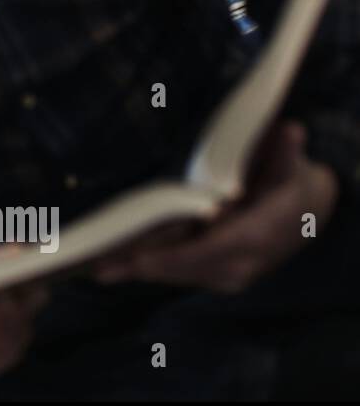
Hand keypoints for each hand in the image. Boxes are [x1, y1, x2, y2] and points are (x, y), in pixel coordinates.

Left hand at [94, 121, 338, 293]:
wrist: (306, 213)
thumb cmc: (290, 182)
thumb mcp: (291, 164)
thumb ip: (286, 151)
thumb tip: (290, 131)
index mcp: (257, 236)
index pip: (208, 251)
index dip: (173, 257)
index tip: (139, 260)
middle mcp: (241, 263)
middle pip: (182, 267)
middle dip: (140, 266)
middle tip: (99, 267)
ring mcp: (228, 273)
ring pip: (175, 272)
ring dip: (136, 270)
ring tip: (98, 268)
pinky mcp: (215, 274)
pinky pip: (176, 271)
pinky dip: (145, 268)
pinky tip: (114, 266)